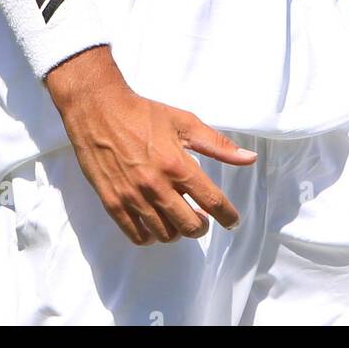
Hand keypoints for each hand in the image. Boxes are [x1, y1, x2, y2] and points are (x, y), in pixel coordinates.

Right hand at [46, 46, 256, 245]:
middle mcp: (156, 186)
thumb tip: (249, 158)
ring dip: (177, 231)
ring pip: (165, 234)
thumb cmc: (144, 114)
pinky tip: (155, 223)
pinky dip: (151, 236)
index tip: (232, 220)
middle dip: (202, 225)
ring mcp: (133, 198)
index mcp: (177, 164)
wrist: (99, 111)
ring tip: (178, 217)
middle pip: (189, 226)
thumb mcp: (184, 122)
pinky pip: (137, 236)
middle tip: (201, 216)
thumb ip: (218, 145)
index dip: (228, 215)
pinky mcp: (113, 204)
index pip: (212, 201)